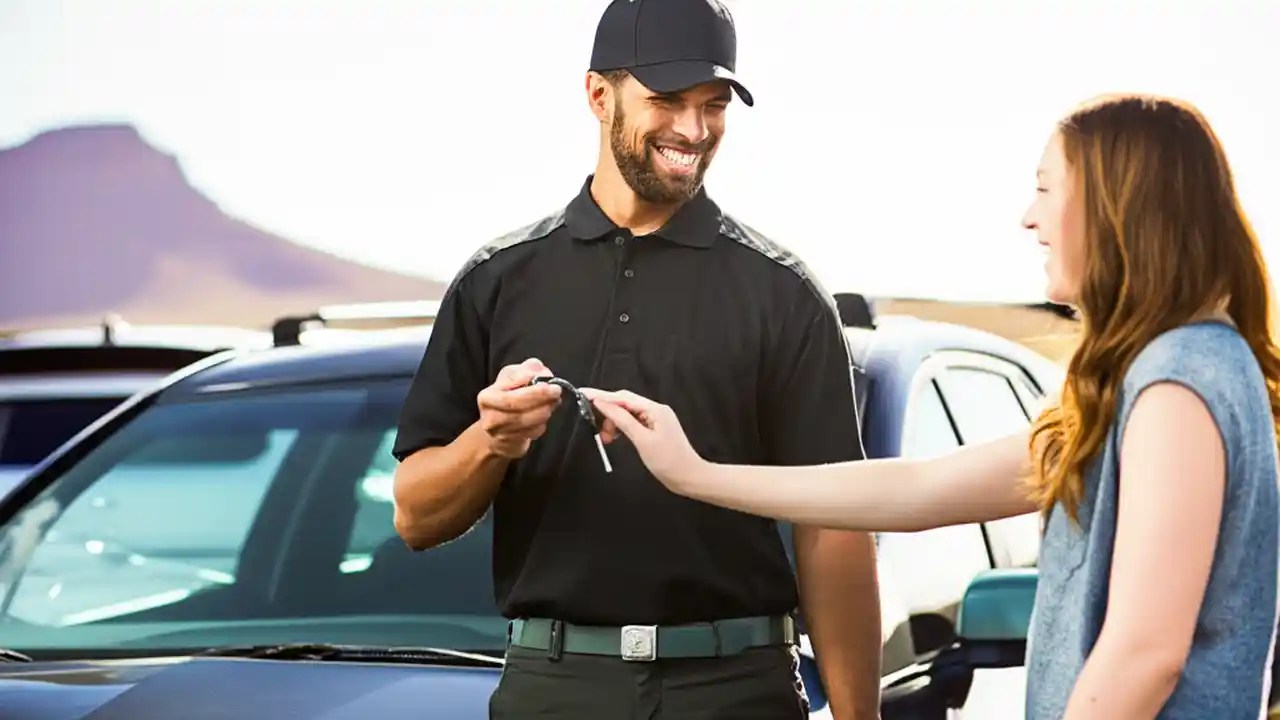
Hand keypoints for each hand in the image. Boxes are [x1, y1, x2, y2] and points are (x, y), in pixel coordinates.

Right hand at [476, 358, 561, 458]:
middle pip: (515, 402)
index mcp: (488, 395)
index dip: (530, 378)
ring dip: (544, 410)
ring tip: (553, 403)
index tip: (548, 378)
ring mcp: (499, 430)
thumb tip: (539, 368)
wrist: (496, 435)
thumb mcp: (512, 381)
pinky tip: (543, 418)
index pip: (510, 381)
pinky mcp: (510, 443)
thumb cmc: (507, 402)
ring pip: (525, 419)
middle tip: (556, 391)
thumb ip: (526, 371)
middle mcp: (490, 413)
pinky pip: (531, 432)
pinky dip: (541, 424)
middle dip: (539, 395)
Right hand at [580, 389, 706, 491]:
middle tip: (596, 428)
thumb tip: (603, 404)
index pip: (622, 397)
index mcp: (654, 409)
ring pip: (628, 414)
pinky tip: (615, 437)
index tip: (582, 394)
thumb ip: (622, 420)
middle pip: (624, 403)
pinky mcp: (655, 429)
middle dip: (607, 413)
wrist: (689, 477)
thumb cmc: (668, 461)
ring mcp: (656, 419)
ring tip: (606, 438)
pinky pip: (634, 423)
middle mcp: (656, 410)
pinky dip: (622, 428)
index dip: (601, 395)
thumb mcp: (642, 440)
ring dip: (614, 423)